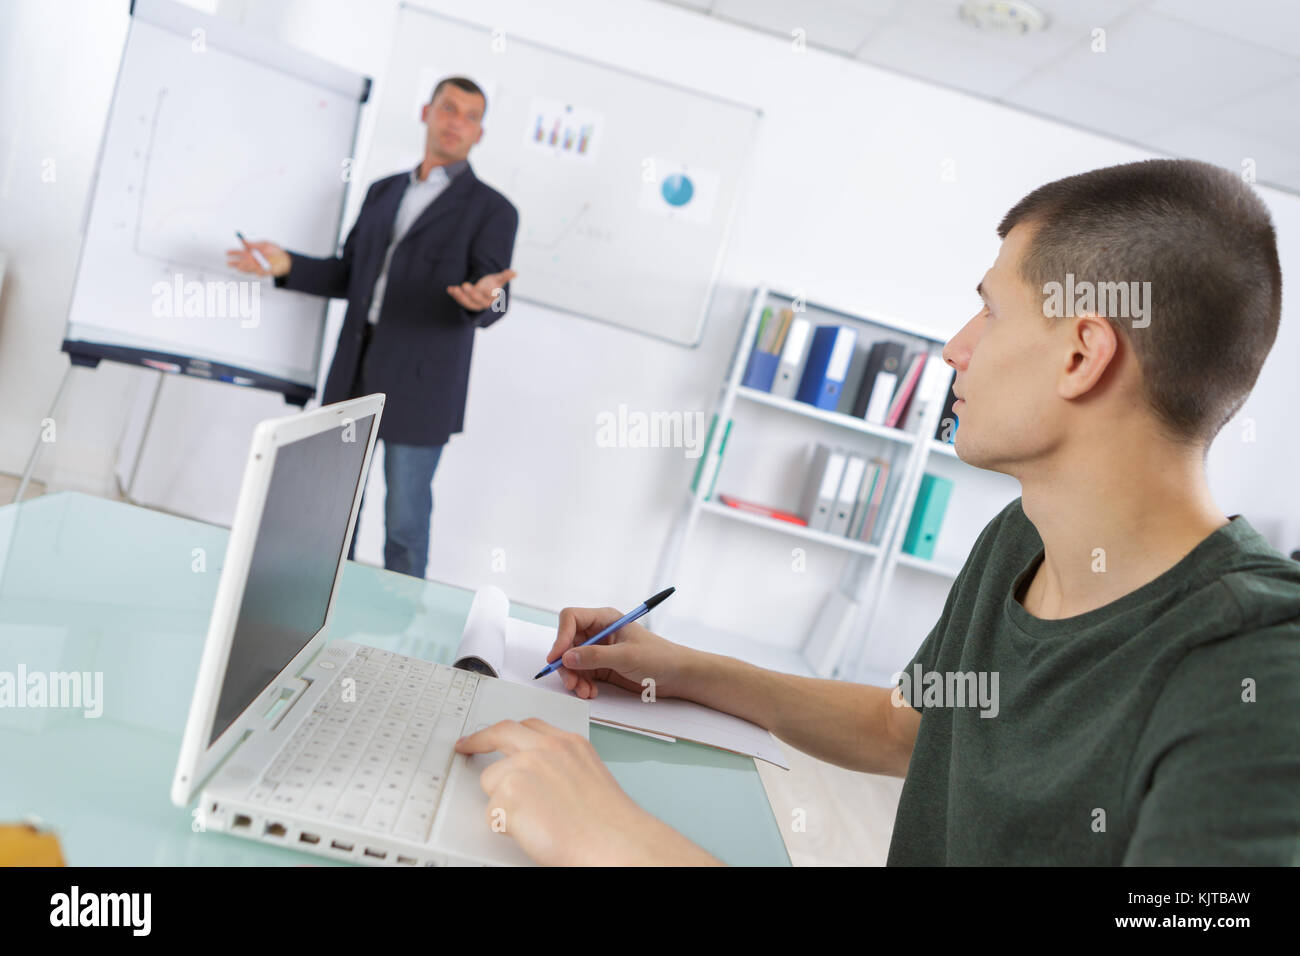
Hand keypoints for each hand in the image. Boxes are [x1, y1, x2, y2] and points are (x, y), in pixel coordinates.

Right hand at [225, 240, 290, 276]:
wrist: (286, 260)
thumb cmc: (276, 251)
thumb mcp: (265, 244)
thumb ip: (255, 244)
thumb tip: (245, 242)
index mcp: (251, 253)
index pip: (239, 253)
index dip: (233, 253)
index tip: (227, 252)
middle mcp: (253, 261)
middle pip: (240, 262)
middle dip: (234, 263)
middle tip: (229, 263)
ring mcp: (257, 267)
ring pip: (247, 268)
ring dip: (244, 267)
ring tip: (241, 265)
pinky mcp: (263, 272)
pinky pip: (257, 272)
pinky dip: (257, 270)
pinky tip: (258, 268)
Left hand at [446, 268, 516, 310]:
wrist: (483, 290)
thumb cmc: (492, 284)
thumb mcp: (498, 279)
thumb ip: (505, 276)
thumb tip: (514, 273)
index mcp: (492, 298)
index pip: (490, 297)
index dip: (487, 293)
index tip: (484, 288)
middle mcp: (482, 303)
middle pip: (477, 301)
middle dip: (471, 294)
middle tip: (465, 284)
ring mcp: (473, 304)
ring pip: (467, 303)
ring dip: (460, 297)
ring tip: (454, 289)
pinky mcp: (465, 302)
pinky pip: (459, 300)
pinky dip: (454, 295)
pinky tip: (449, 289)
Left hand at [453, 718, 720, 865]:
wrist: (613, 843)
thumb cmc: (608, 824)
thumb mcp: (589, 776)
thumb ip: (560, 766)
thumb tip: (536, 778)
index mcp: (569, 743)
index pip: (530, 726)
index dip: (508, 731)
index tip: (495, 733)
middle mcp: (545, 748)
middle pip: (501, 732)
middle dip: (479, 739)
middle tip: (466, 745)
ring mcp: (524, 767)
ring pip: (492, 780)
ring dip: (502, 801)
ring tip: (534, 821)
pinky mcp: (508, 792)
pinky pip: (492, 811)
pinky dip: (505, 824)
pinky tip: (532, 830)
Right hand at [547, 606, 692, 700]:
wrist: (678, 676)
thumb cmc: (659, 658)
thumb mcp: (626, 656)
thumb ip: (595, 656)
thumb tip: (567, 657)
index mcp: (605, 619)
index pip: (571, 619)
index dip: (561, 636)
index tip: (557, 657)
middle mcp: (599, 633)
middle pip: (567, 643)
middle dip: (566, 664)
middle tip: (571, 682)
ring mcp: (599, 651)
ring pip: (572, 662)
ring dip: (574, 678)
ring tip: (584, 692)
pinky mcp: (602, 668)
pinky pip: (582, 674)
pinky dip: (582, 685)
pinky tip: (591, 692)